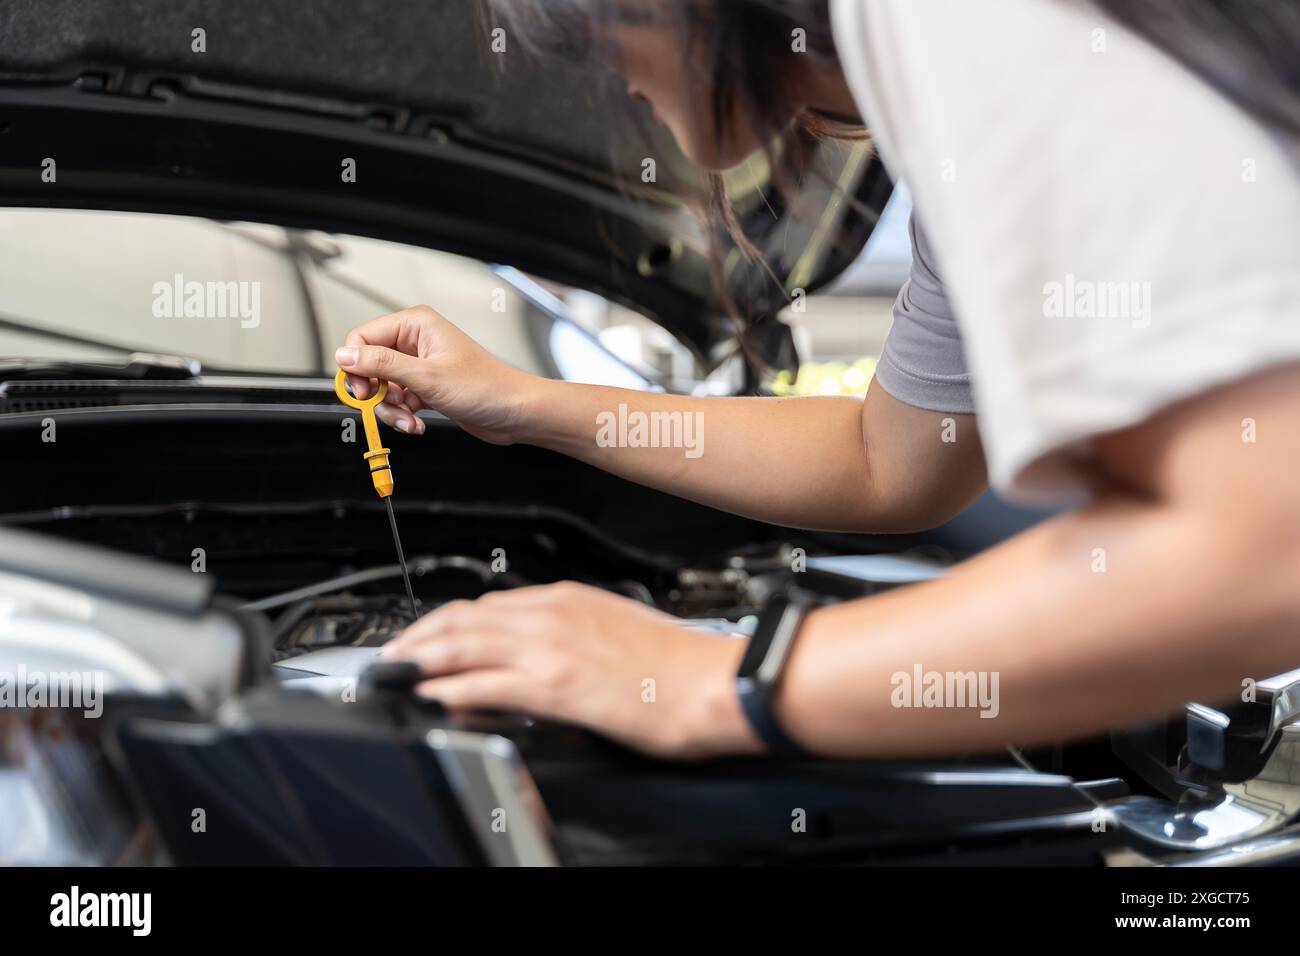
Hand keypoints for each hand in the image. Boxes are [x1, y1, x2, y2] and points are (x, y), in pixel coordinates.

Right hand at [335, 305, 544, 443]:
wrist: (514, 413)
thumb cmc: (486, 388)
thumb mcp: (427, 377)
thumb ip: (381, 365)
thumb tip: (344, 356)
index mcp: (416, 325)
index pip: (363, 337)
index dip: (356, 365)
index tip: (362, 390)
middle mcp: (415, 341)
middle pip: (369, 364)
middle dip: (375, 392)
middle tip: (386, 406)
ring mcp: (420, 366)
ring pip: (382, 387)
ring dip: (391, 410)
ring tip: (409, 420)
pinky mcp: (425, 387)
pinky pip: (397, 401)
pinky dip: (402, 416)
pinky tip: (417, 425)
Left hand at [379, 581, 762, 758]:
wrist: (720, 681)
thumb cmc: (682, 665)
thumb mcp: (617, 632)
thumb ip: (574, 637)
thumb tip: (546, 660)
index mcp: (569, 598)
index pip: (489, 605)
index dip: (449, 622)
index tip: (431, 638)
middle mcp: (553, 613)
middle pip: (463, 617)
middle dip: (420, 636)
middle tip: (393, 654)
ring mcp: (551, 647)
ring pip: (463, 643)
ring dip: (420, 657)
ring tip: (395, 672)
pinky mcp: (555, 685)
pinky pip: (483, 684)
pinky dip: (447, 688)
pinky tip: (430, 696)